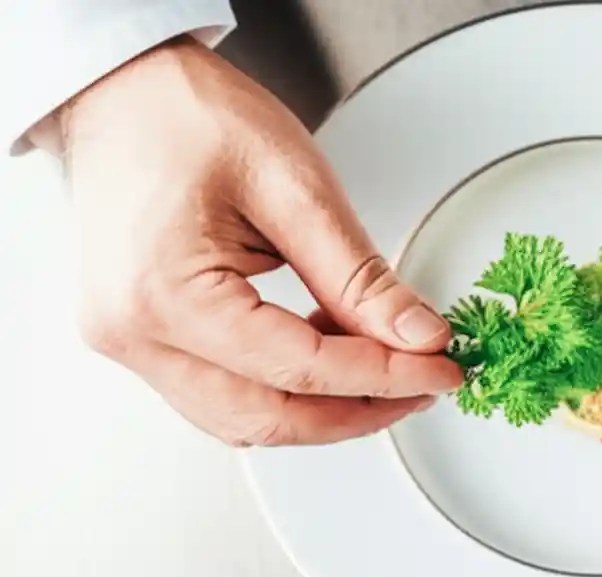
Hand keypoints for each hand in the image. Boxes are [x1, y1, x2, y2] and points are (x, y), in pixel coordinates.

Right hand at [46, 38, 460, 445]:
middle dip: (358, 410)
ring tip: (388, 371)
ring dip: (323, 408)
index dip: (384, 376)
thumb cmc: (185, 116)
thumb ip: (359, 277)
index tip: (440, 369)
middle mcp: (134, 333)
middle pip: (268, 415)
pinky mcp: (143, 338)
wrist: (121, 93)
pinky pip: (223, 393)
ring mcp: (131, 342)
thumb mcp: (294, 188)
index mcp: (165, 294)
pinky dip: (285, 387)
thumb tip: (417, 337)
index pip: (299, 368)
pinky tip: (332, 355)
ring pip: (245, 417)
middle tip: (424, 385)